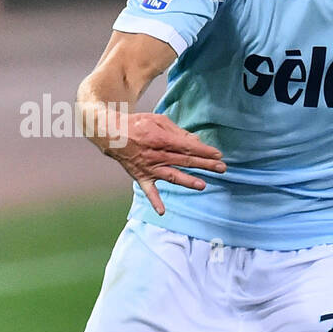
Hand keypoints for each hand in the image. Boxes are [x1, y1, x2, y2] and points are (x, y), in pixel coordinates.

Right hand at [104, 112, 225, 215]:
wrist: (110, 133)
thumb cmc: (138, 124)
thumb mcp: (158, 120)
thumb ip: (177, 132)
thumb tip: (195, 141)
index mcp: (160, 138)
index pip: (187, 146)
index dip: (203, 151)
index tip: (218, 155)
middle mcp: (156, 154)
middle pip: (184, 161)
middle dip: (205, 165)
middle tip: (222, 168)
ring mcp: (149, 167)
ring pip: (171, 175)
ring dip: (187, 181)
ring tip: (202, 186)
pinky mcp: (141, 176)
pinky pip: (148, 191)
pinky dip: (154, 201)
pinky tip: (162, 211)